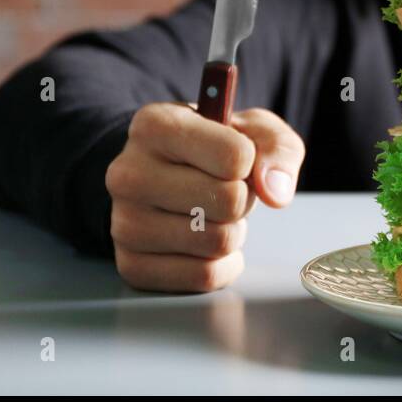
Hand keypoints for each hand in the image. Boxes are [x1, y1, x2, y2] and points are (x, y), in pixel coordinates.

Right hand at [105, 103, 304, 292]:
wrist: (169, 176)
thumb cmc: (215, 148)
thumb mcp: (254, 130)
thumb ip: (277, 149)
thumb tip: (275, 192)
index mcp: (154, 124)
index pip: (235, 156)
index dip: (251, 162)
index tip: (235, 159)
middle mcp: (127, 172)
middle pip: (229, 202)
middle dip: (244, 199)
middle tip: (226, 190)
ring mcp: (123, 222)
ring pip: (217, 242)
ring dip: (234, 231)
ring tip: (214, 214)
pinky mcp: (131, 264)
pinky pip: (204, 277)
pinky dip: (223, 265)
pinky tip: (208, 244)